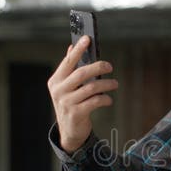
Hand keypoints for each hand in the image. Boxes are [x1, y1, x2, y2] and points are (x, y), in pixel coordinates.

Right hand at [47, 36, 117, 152]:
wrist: (69, 131)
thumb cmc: (71, 104)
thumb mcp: (66, 87)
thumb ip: (69, 68)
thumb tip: (71, 47)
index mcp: (55, 81)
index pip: (68, 62)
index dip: (78, 50)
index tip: (87, 39)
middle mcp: (58, 90)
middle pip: (81, 73)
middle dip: (98, 67)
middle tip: (109, 66)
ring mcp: (66, 103)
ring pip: (91, 88)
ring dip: (106, 84)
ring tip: (114, 83)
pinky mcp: (76, 114)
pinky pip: (95, 101)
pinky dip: (105, 99)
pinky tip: (109, 99)